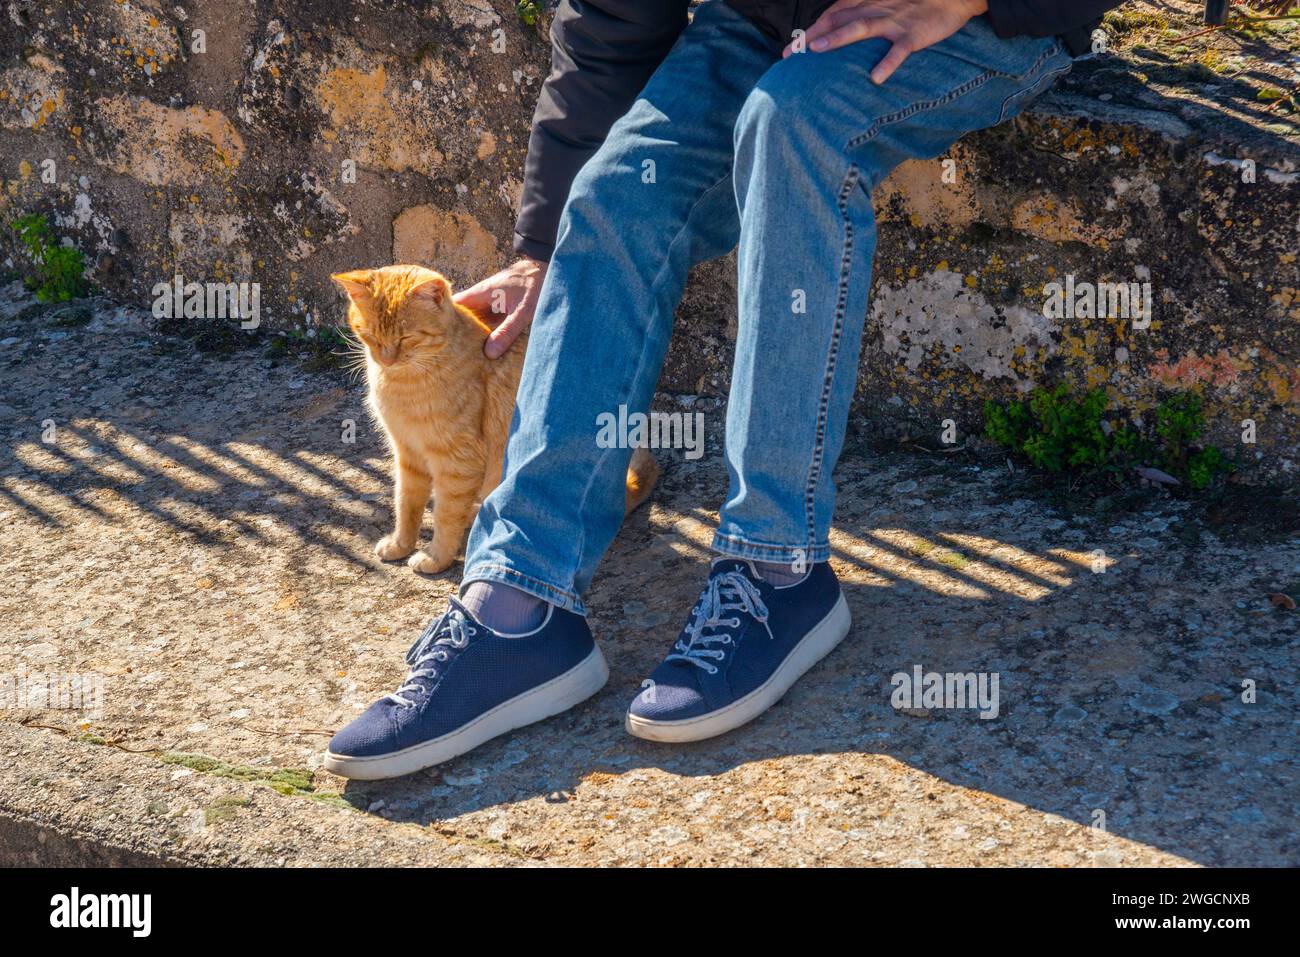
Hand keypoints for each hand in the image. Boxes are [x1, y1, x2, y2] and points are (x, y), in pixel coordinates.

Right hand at [453, 256, 548, 358]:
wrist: (550, 270)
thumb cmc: (536, 285)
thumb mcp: (522, 312)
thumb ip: (506, 332)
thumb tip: (488, 353)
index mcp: (482, 292)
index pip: (454, 305)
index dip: (444, 319)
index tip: (441, 338)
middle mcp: (483, 296)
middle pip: (464, 315)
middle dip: (459, 332)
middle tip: (453, 354)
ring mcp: (493, 300)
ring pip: (477, 318)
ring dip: (474, 333)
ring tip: (467, 355)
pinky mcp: (502, 305)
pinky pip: (490, 320)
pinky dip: (488, 332)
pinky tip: (489, 347)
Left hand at [782, 0, 988, 85]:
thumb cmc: (915, 4)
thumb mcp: (884, 4)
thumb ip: (861, 15)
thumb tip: (834, 33)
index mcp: (868, 2)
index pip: (832, 15)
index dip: (809, 30)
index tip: (789, 49)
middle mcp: (877, 8)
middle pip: (838, 20)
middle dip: (812, 36)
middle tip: (790, 55)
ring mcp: (895, 21)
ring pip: (862, 27)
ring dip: (838, 38)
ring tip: (817, 50)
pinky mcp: (914, 34)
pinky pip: (899, 50)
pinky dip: (888, 63)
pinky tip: (876, 77)